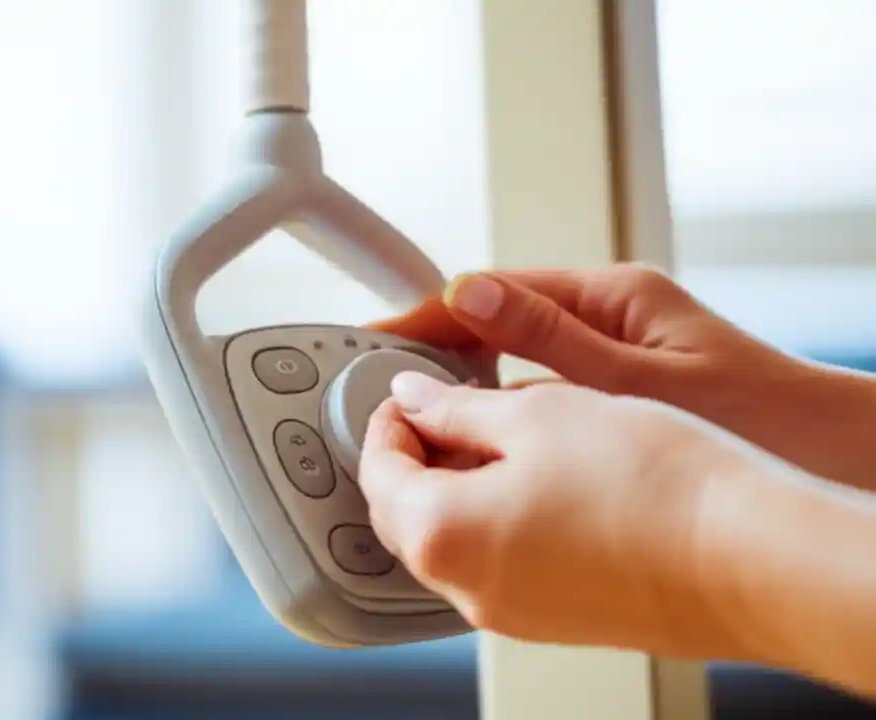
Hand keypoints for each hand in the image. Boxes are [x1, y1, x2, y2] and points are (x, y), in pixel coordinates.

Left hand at [359, 374, 775, 657]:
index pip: (378, 472)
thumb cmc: (650, 484)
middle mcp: (467, 589)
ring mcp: (513, 614)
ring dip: (461, 489)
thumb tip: (415, 400)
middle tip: (447, 407)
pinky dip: (500, 520)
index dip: (388, 420)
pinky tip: (542, 479)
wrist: (750, 557)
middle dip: (419, 457)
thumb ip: (458, 407)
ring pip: (457, 542)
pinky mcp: (559, 620)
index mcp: (441, 534)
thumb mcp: (538, 412)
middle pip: (409, 515)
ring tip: (503, 435)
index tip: (408, 390)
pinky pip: (503, 565)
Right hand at [372, 264, 875, 489]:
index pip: (491, 292)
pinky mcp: (611, 404)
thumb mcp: (643, 380)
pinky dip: (502, 425)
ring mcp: (606, 361)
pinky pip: (536, 405)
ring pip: (512, 371)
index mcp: (609, 298)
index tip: (372, 337)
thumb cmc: (761, 419)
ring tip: (411, 427)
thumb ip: (553, 340)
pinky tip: (476, 456)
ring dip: (465, 395)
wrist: (834, 462)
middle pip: (493, 326)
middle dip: (433, 355)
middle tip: (375, 391)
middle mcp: (603, 323)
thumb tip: (472, 295)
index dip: (425, 316)